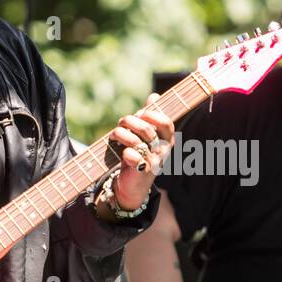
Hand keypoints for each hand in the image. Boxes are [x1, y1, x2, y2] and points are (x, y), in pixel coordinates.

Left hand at [104, 93, 174, 211]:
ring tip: (114, 135)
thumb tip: (155, 96)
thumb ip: (150, 116)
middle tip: (121, 122)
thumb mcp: (146, 135)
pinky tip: (120, 152)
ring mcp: (154, 162)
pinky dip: (124, 152)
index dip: (151, 114)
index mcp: (167, 139)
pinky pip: (132, 156)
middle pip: (146, 129)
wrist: (134, 185)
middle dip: (130, 121)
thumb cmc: (140, 155)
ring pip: (136, 141)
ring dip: (120, 134)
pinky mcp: (142, 172)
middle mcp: (163, 151)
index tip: (140, 113)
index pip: (165, 122)